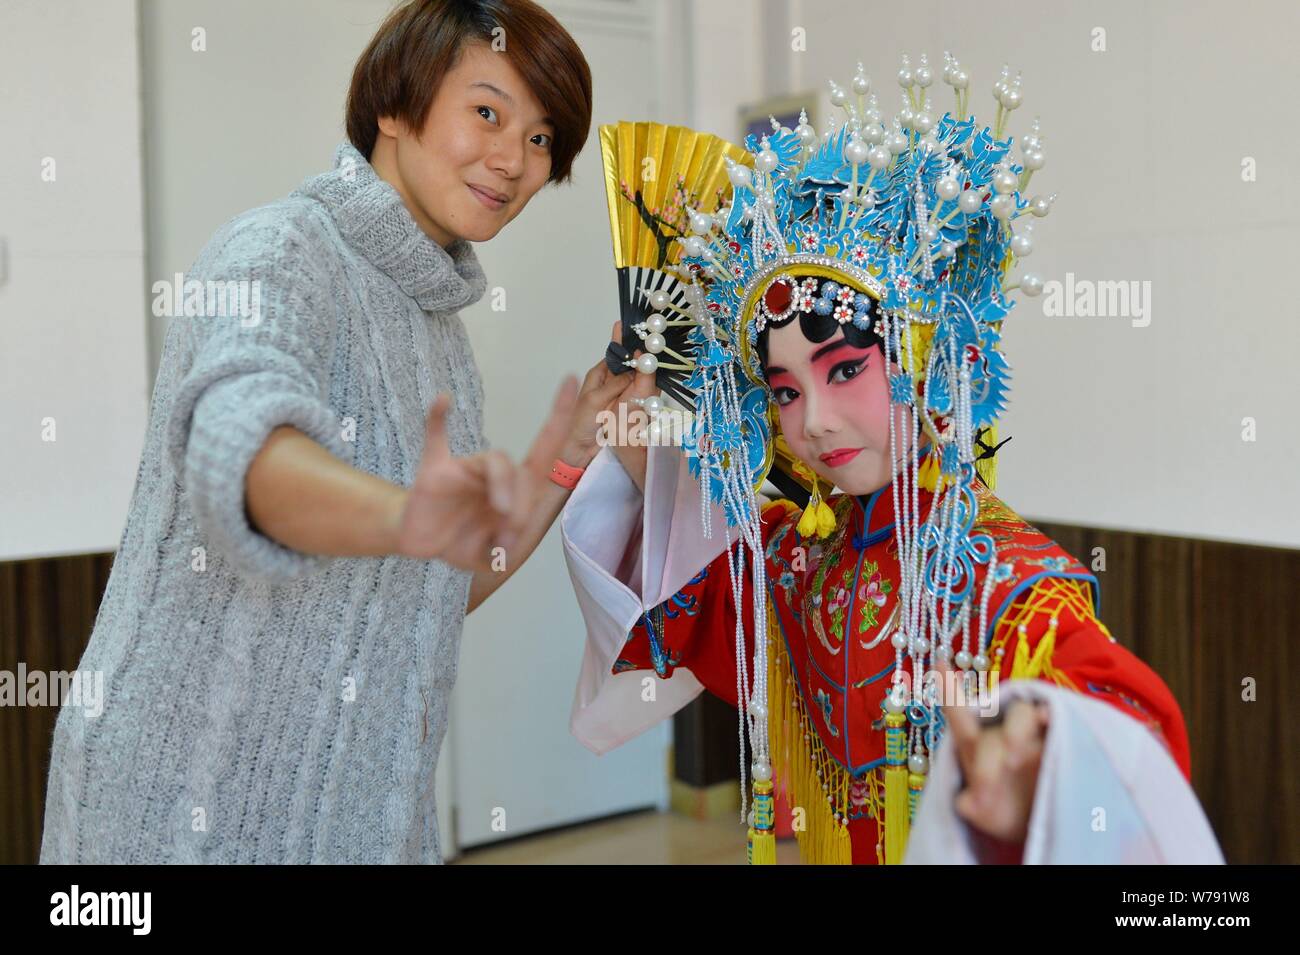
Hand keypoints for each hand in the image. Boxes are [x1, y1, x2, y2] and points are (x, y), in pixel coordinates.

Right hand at [393, 378, 577, 570]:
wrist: (421, 543)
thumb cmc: (462, 541)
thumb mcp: (490, 555)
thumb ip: (504, 547)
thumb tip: (509, 534)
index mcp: (514, 489)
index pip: (544, 449)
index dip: (559, 416)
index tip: (571, 379)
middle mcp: (494, 473)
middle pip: (524, 469)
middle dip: (527, 498)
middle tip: (515, 527)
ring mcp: (464, 468)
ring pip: (495, 460)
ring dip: (504, 486)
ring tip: (503, 516)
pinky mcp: (435, 470)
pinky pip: (435, 437)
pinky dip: (438, 418)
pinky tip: (442, 400)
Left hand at [560, 320, 641, 467]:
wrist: (582, 449)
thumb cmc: (581, 423)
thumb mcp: (595, 400)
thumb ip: (616, 384)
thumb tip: (633, 368)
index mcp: (600, 375)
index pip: (614, 353)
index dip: (622, 339)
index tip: (630, 324)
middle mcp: (614, 382)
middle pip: (631, 363)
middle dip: (640, 351)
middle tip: (650, 338)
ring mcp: (624, 394)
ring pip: (640, 376)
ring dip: (647, 367)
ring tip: (655, 353)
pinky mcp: (632, 407)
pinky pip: (644, 393)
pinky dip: (650, 386)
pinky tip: (655, 377)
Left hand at [942, 691, 1049, 848]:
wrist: (1039, 824)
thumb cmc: (1003, 810)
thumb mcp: (986, 814)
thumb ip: (973, 805)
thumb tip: (971, 801)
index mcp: (975, 742)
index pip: (959, 713)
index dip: (949, 689)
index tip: (939, 662)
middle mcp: (1002, 731)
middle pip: (992, 714)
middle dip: (988, 740)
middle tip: (990, 776)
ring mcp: (1032, 733)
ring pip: (1022, 714)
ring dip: (1016, 732)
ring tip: (1014, 761)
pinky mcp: (1059, 740)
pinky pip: (1057, 721)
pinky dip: (1052, 720)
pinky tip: (1051, 723)